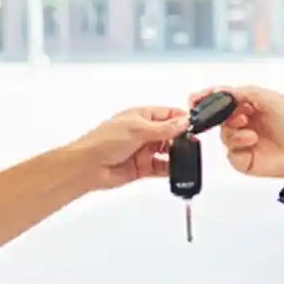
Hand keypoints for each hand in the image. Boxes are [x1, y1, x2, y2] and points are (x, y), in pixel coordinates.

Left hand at [67, 106, 188, 190]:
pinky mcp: (142, 167)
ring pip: (167, 152)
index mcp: (141, 116)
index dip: (182, 119)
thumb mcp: (138, 129)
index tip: (194, 125)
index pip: (168, 114)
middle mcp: (143, 132)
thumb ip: (164, 128)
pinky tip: (177, 170)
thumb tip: (183, 122)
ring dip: (177, 154)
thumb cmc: (103, 141)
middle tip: (192, 143)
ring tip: (186, 157)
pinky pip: (161, 168)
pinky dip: (170, 169)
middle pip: (170, 134)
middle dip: (181, 138)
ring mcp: (143, 150)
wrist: (88, 167)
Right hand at [189, 85, 283, 190]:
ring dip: (234, 132)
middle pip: (218, 117)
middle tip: (234, 116)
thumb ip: (247, 92)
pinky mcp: (243, 160)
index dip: (209, 97)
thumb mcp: (272, 100)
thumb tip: (224, 91)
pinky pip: (230, 153)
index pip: (224, 99)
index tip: (197, 97)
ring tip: (251, 133)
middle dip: (219, 115)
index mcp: (250, 106)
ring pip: (223, 135)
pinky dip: (239, 146)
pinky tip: (253, 143)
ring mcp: (243, 142)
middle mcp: (245, 123)